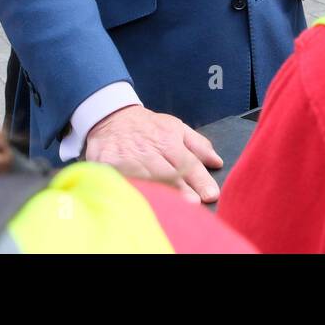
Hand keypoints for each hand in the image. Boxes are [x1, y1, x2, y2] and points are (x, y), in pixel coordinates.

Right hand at [84, 104, 222, 202]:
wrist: (112, 115)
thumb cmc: (149, 127)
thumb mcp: (176, 127)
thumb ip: (198, 145)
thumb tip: (217, 163)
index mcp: (169, 140)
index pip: (188, 162)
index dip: (199, 179)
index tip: (210, 195)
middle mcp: (150, 149)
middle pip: (168, 173)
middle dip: (180, 189)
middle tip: (193, 205)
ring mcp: (128, 156)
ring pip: (145, 178)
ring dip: (158, 193)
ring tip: (170, 209)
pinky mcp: (108, 162)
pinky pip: (119, 178)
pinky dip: (128, 189)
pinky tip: (137, 201)